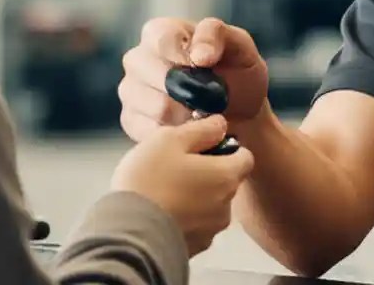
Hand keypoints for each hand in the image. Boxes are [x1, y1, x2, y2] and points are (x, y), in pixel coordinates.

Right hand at [111, 115, 254, 256]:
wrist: (127, 235)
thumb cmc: (149, 180)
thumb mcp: (170, 139)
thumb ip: (201, 129)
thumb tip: (221, 124)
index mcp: (226, 176)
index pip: (245, 157)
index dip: (227, 148)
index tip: (204, 146)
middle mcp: (226, 206)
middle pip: (227, 182)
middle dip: (208, 173)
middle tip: (175, 168)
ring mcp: (210, 231)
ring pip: (211, 206)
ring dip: (196, 198)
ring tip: (163, 193)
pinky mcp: (193, 250)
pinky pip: (195, 227)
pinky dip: (184, 219)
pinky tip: (161, 214)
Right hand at [119, 17, 270, 142]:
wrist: (239, 114)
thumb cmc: (238, 72)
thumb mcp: (239, 45)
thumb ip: (217, 36)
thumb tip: (198, 55)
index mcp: (161, 32)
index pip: (159, 37)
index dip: (182, 55)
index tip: (203, 67)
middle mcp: (138, 58)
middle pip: (145, 69)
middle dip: (185, 87)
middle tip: (209, 96)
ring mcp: (132, 90)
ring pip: (154, 104)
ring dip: (187, 112)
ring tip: (205, 111)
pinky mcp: (132, 120)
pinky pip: (150, 129)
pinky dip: (178, 131)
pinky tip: (193, 126)